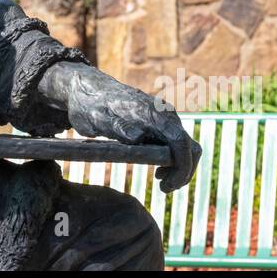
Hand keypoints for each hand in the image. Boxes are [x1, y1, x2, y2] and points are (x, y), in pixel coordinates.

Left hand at [37, 61, 200, 192]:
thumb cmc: (89, 105)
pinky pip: (176, 142)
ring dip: (179, 167)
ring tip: (161, 182)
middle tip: (164, 189)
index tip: (168, 186)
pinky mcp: (159, 121)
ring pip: (185, 145)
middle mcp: (163, 113)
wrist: (87, 88)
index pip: (180, 141)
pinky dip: (173, 159)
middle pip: (189, 146)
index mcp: (151, 113)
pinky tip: (158, 171)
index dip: (181, 167)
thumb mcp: (96, 118)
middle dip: (183, 171)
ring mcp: (163, 116)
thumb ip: (117, 125)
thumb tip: (138, 136)